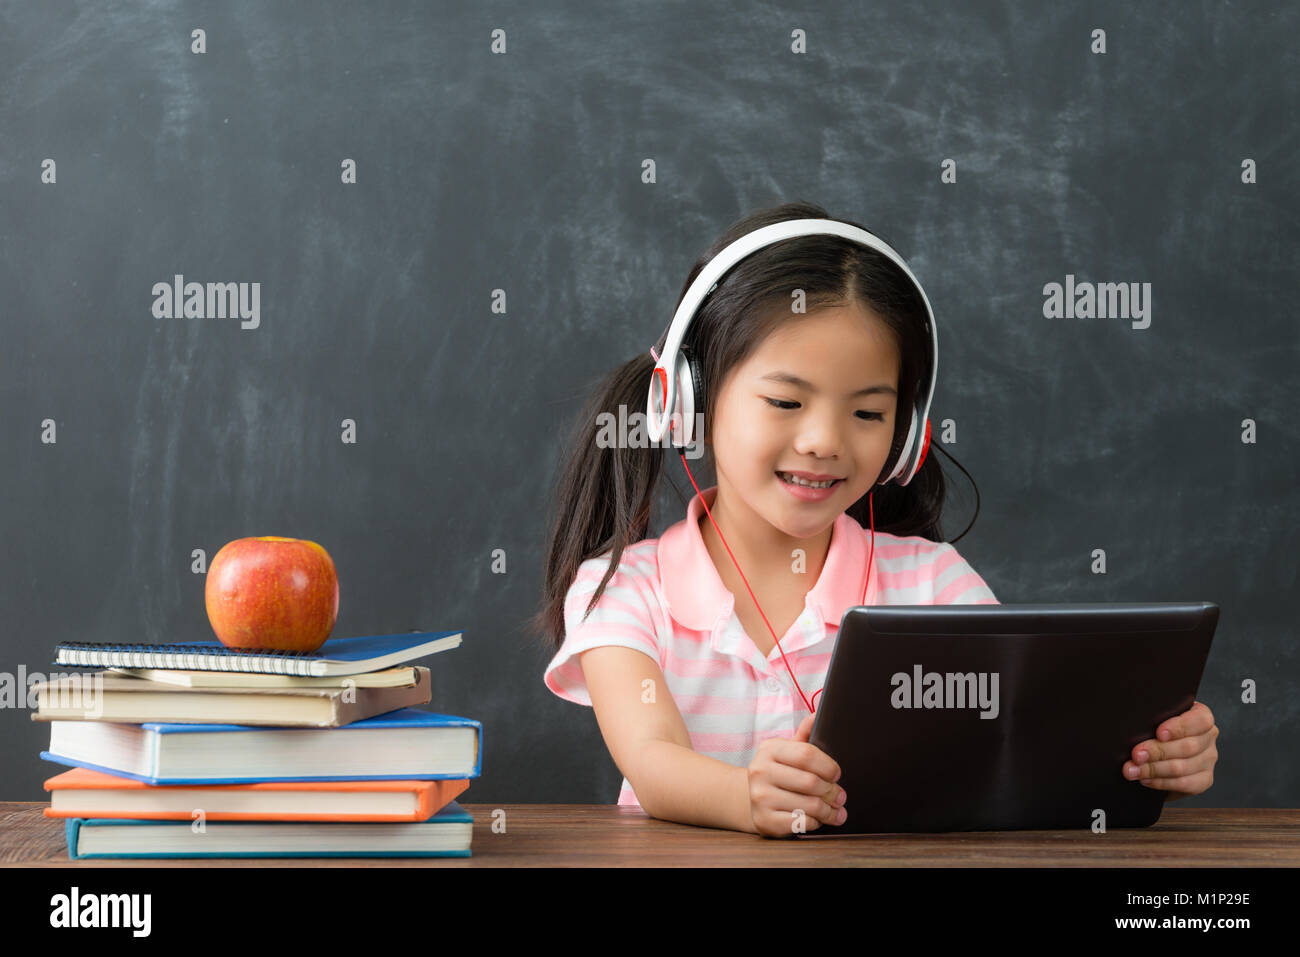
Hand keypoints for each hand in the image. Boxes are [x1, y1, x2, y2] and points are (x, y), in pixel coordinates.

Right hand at [745, 713, 845, 836]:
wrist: (750, 798)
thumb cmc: (778, 772)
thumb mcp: (788, 750)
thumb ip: (805, 733)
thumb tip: (818, 714)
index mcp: (769, 749)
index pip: (807, 754)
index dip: (828, 766)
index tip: (837, 774)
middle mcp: (760, 771)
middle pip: (810, 782)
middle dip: (832, 791)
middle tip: (840, 795)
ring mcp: (760, 797)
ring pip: (809, 805)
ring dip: (828, 810)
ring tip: (834, 810)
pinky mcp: (764, 820)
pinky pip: (801, 823)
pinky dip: (815, 822)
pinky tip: (816, 818)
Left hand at [1123, 700, 1218, 800]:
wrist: (1155, 754)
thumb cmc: (1151, 729)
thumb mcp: (1153, 719)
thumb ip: (1150, 719)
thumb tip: (1134, 727)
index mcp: (1200, 716)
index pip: (1200, 720)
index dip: (1180, 727)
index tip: (1158, 733)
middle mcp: (1208, 737)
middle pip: (1188, 746)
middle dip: (1158, 751)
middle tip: (1136, 755)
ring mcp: (1208, 759)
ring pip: (1183, 767)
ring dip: (1154, 769)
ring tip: (1132, 770)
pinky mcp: (1204, 780)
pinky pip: (1184, 783)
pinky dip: (1161, 782)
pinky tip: (1145, 779)